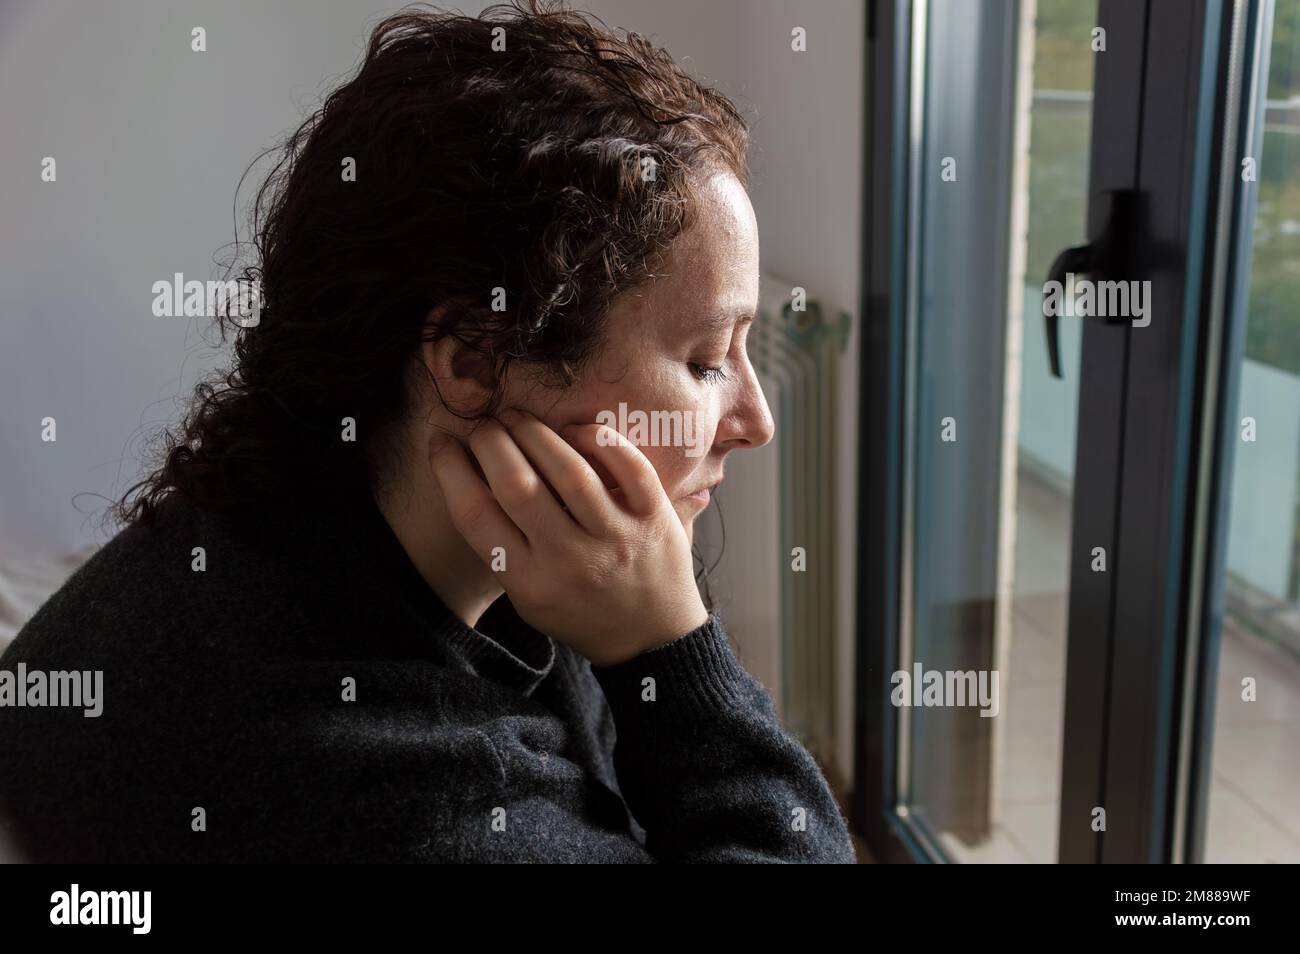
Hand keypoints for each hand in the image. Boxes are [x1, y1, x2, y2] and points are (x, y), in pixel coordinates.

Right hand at [428, 409, 708, 666]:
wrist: (653, 640)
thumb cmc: (580, 611)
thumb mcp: (527, 595)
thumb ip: (501, 544)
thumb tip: (469, 469)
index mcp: (529, 582)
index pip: (475, 515)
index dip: (450, 469)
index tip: (443, 441)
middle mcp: (570, 560)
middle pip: (517, 485)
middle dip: (490, 442)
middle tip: (485, 426)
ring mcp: (615, 538)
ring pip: (569, 470)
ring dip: (536, 433)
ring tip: (518, 420)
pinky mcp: (653, 519)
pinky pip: (626, 465)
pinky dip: (597, 438)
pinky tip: (575, 432)